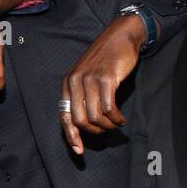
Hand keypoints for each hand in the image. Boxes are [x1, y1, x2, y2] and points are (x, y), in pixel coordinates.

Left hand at [61, 13, 145, 153]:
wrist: (120, 37)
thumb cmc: (106, 60)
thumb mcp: (87, 76)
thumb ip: (83, 96)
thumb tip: (86, 124)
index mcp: (68, 83)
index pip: (65, 116)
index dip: (71, 136)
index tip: (80, 151)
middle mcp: (75, 82)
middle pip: (80, 120)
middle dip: (95, 131)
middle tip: (107, 131)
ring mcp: (90, 80)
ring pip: (95, 116)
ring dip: (108, 126)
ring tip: (117, 124)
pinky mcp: (106, 79)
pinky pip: (109, 108)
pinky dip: (116, 118)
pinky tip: (122, 119)